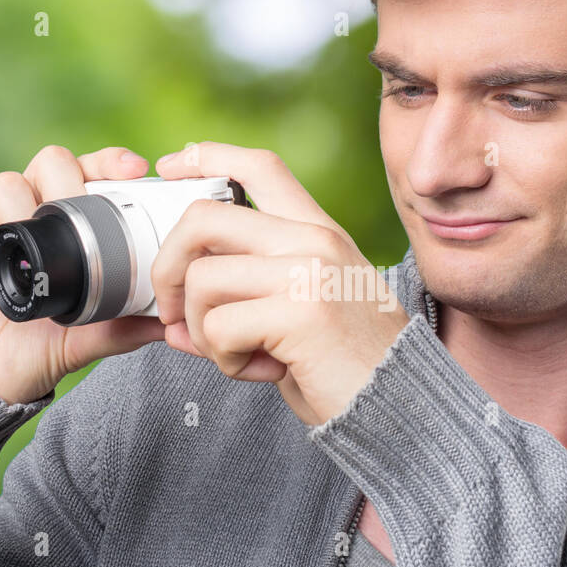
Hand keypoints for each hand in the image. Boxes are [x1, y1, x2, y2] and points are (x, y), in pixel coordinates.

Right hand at [0, 145, 166, 404]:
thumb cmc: (24, 356)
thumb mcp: (83, 342)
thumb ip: (122, 328)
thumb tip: (171, 322)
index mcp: (62, 231)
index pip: (86, 174)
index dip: (107, 162)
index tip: (133, 171)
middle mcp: (24, 218)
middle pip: (48, 163)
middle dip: (66, 181)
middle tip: (76, 218)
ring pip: (4, 182)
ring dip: (19, 209)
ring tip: (26, 258)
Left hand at [151, 142, 409, 425]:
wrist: (399, 408)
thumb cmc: (348, 365)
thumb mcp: (304, 307)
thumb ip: (246, 294)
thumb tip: (172, 318)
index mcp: (317, 231)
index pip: (258, 167)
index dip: (205, 158)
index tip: (169, 167)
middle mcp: (314, 240)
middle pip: (203, 217)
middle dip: (167, 270)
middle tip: (174, 315)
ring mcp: (309, 272)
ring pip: (202, 279)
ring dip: (201, 331)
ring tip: (240, 355)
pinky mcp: (301, 314)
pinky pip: (219, 327)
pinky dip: (225, 360)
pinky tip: (262, 371)